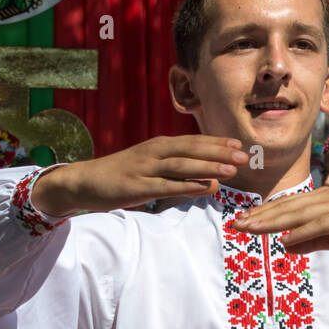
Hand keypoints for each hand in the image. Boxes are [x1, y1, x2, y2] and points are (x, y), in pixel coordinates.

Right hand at [30, 136, 249, 217]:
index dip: (216, 143)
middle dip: (219, 152)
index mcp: (157, 147)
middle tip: (244, 155)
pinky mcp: (137, 187)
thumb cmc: (120, 177)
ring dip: (209, 166)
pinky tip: (206, 187)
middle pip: (191, 149)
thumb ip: (174, 171)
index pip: (192, 142)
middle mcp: (153, 153)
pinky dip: (188, 185)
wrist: (84, 182)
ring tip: (232, 169)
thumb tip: (205, 177)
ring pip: (182, 165)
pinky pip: (166, 186)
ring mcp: (144, 169)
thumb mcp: (148, 168)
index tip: (238, 144)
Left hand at [235, 189, 328, 254]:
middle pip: (287, 208)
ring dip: (273, 221)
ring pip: (299, 213)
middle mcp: (327, 198)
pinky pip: (322, 224)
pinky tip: (286, 239)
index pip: (287, 209)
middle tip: (236, 224)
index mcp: (323, 202)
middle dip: (260, 216)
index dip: (263, 216)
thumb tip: (286, 245)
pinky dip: (303, 232)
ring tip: (251, 228)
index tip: (241, 223)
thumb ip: (314, 241)